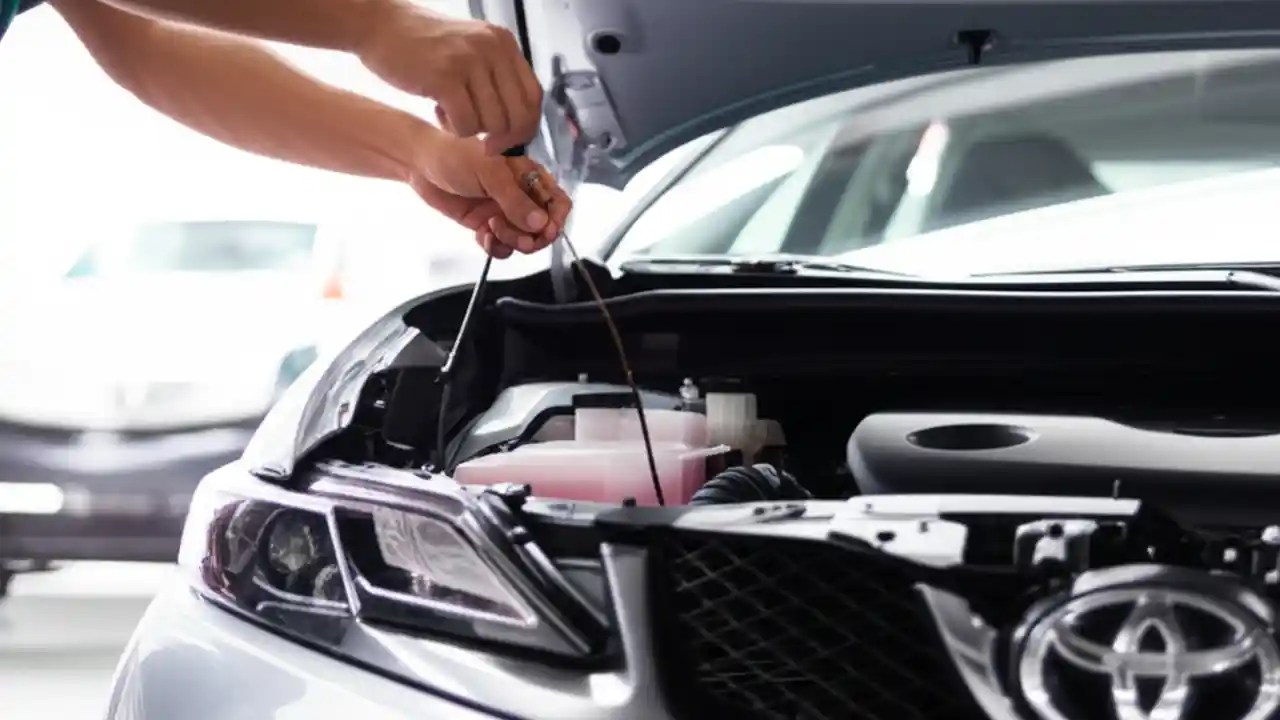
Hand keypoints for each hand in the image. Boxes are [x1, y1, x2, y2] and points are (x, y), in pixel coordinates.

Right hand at [357, 0, 541, 153]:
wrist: (379, 25)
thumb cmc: (423, 46)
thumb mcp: (470, 50)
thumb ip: (495, 77)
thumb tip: (519, 125)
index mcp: (503, 43)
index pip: (533, 97)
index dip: (525, 127)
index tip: (507, 141)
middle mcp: (491, 48)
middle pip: (518, 116)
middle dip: (502, 140)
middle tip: (482, 144)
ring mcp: (469, 61)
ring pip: (492, 124)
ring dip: (472, 131)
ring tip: (451, 114)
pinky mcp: (444, 77)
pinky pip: (466, 126)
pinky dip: (454, 130)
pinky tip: (439, 114)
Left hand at [409, 134, 571, 257]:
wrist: (419, 164)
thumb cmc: (456, 156)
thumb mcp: (490, 173)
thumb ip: (515, 200)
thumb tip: (541, 224)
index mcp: (529, 177)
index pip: (558, 202)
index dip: (556, 219)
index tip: (545, 231)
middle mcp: (520, 196)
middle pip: (544, 227)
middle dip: (534, 237)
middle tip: (520, 240)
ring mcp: (504, 212)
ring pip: (523, 239)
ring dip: (512, 241)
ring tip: (492, 229)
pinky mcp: (485, 225)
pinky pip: (501, 246)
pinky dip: (495, 248)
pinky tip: (483, 237)